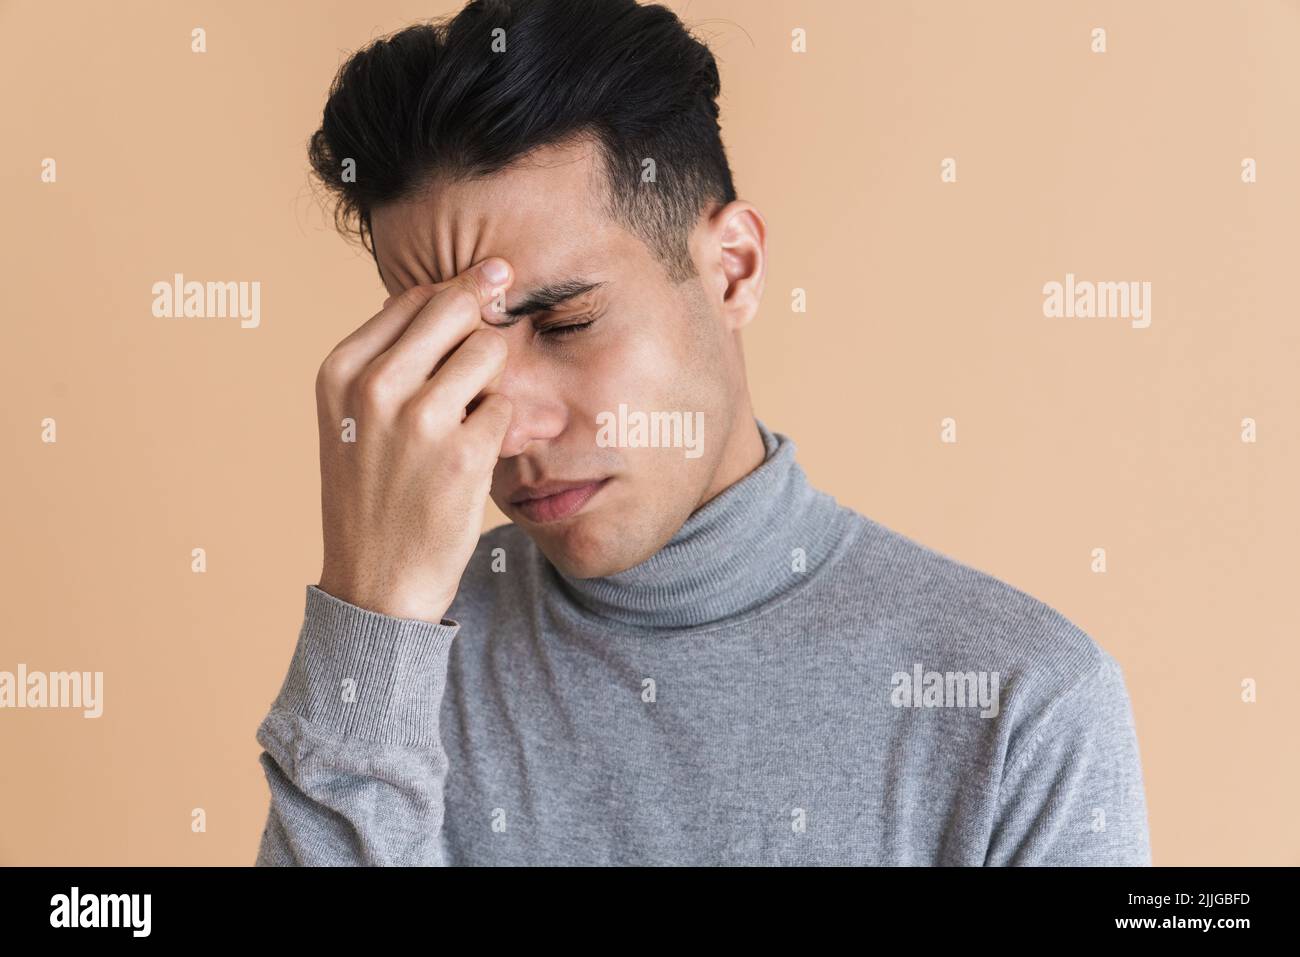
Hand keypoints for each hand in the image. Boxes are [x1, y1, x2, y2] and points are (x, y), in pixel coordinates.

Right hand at [314, 258, 513, 622]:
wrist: (375, 583)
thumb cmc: (373, 494)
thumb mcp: (353, 419)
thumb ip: (394, 359)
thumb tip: (458, 294)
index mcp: (341, 371)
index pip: (414, 298)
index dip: (456, 295)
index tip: (485, 290)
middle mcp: (374, 387)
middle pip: (457, 308)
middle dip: (484, 317)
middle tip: (496, 329)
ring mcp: (420, 420)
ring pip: (489, 352)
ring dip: (493, 380)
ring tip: (472, 417)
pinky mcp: (465, 454)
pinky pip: (507, 408)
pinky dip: (502, 429)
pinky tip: (477, 456)